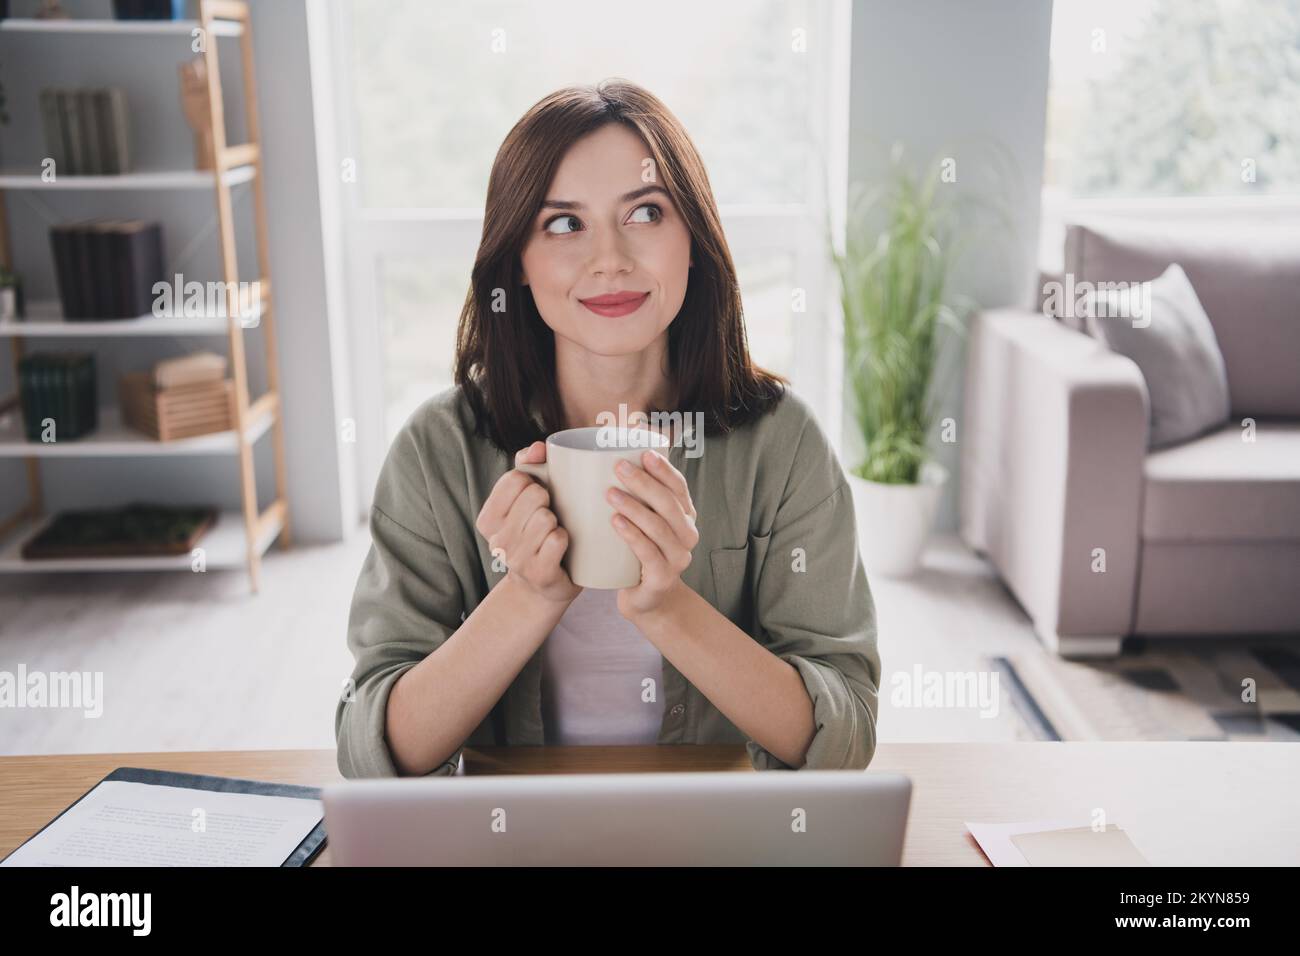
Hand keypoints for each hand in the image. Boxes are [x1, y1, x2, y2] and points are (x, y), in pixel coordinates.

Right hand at [475, 441, 580, 607]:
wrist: (542, 588)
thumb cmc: (537, 535)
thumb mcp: (525, 502)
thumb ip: (527, 467)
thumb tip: (537, 448)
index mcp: (487, 519)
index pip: (514, 478)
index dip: (533, 482)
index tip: (537, 498)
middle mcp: (496, 540)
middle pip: (534, 496)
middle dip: (548, 502)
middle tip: (548, 518)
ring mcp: (515, 559)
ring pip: (546, 518)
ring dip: (557, 523)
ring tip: (552, 534)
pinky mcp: (538, 573)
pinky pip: (558, 539)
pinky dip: (565, 540)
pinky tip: (561, 550)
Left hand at [607, 449, 698, 617]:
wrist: (644, 599)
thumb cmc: (639, 554)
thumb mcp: (644, 523)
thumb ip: (640, 498)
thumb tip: (617, 458)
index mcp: (685, 517)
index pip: (679, 488)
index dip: (664, 469)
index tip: (644, 452)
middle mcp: (688, 536)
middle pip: (668, 504)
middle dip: (644, 482)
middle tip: (619, 467)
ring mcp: (678, 559)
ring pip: (659, 527)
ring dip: (634, 507)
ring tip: (610, 493)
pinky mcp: (663, 578)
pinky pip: (648, 553)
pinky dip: (632, 535)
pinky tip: (615, 521)